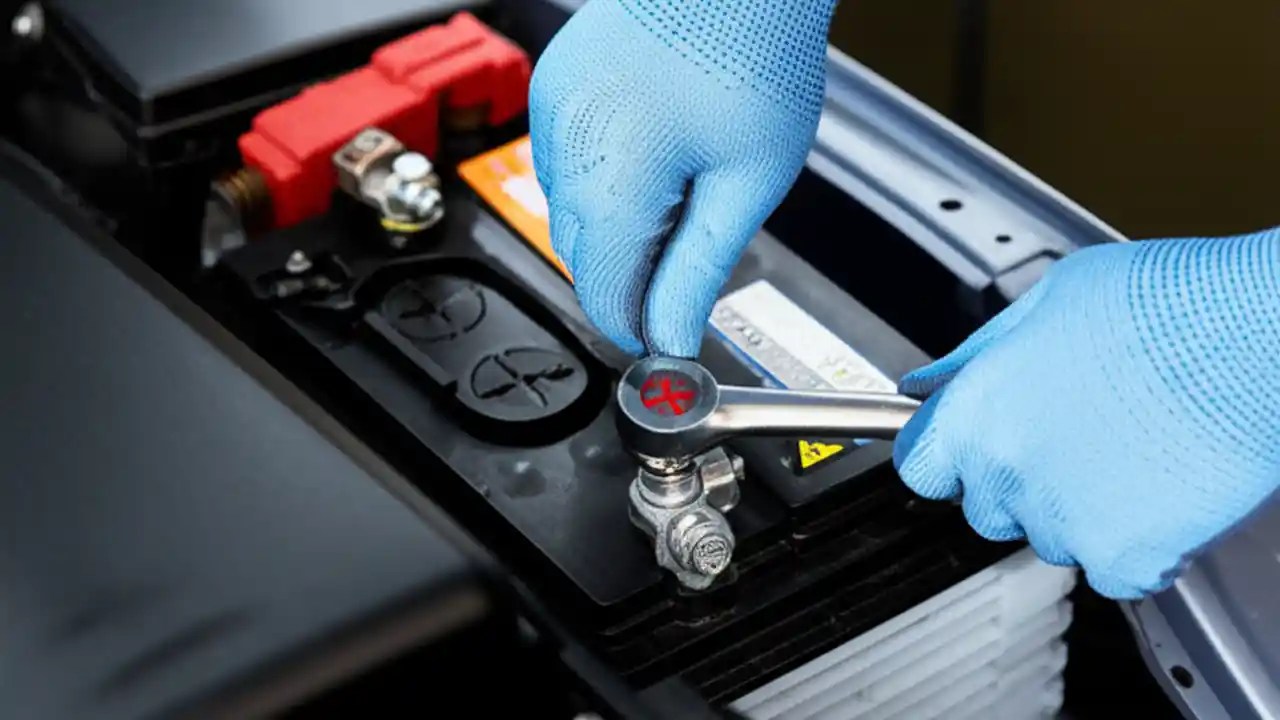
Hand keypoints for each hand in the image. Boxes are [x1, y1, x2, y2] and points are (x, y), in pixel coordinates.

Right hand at [528, 0, 836, 355]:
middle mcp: (562, 146)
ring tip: (680, 200)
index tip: (667, 338)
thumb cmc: (753, 49)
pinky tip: (651, 160)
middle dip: (628, 276)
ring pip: (568, 208)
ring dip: (612, 227)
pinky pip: (563, 159)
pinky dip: (599, 179)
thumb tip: (671, 333)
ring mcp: (551, 109)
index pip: (602, 293)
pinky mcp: (554, 84)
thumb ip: (699, 269)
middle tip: (684, 277)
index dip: (637, 327)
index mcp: (609, 180)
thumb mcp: (746, 182)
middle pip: (581, 254)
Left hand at [893, 229, 1279, 598]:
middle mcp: (1009, 473)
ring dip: (1079, 508)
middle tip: (1073, 434)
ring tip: (1129, 447)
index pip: (920, 467)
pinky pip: (1113, 569)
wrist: (1255, 333)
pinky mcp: (1127, 558)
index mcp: (976, 412)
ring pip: (1051, 537)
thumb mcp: (1045, 301)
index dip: (947, 455)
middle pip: (985, 507)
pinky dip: (1135, 542)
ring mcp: (1065, 523)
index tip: (968, 448)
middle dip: (1018, 479)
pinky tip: (1158, 486)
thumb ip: (976, 356)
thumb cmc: (1164, 303)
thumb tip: (929, 383)